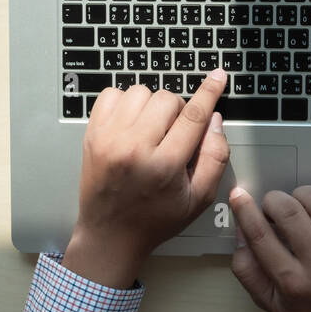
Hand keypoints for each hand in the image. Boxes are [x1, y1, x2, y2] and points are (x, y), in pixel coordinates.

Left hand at [62, 69, 230, 287]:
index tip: (218, 76)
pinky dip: (125, 103)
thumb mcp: (199, 199)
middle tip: (173, 135)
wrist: (109, 235)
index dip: (209, 92)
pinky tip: (130, 124)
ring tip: (151, 130)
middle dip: (178, 111)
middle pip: (167, 99)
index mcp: (164, 166)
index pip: (193, 116)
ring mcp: (109, 138)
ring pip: (140, 92)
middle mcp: (134, 148)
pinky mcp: (92, 134)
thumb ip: (215, 157)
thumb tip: (215, 119)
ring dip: (152, 106)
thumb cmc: (156, 219)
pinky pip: (112, 94)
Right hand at [229, 184, 310, 311]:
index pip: (261, 236)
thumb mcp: (271, 304)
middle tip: (274, 209)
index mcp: (292, 282)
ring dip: (300, 195)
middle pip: (288, 211)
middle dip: (273, 201)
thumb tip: (240, 231)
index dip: (245, 210)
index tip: (239, 196)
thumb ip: (248, 270)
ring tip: (300, 208)